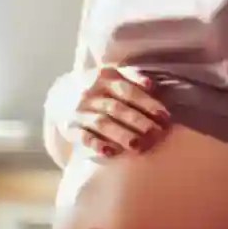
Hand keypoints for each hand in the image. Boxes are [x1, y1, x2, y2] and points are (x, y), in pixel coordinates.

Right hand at [48, 66, 170, 157]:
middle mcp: (90, 94)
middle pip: (116, 108)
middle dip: (138, 122)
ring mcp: (79, 112)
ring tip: (138, 145)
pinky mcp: (71, 129)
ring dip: (121, 134)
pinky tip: (111, 152)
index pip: (127, 90)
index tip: (165, 117)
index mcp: (104, 77)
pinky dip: (97, 145)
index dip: (147, 104)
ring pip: (102, 123)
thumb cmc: (101, 88)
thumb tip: (151, 85)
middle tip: (156, 134)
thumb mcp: (113, 76)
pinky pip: (84, 138)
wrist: (62, 96)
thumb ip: (133, 77)